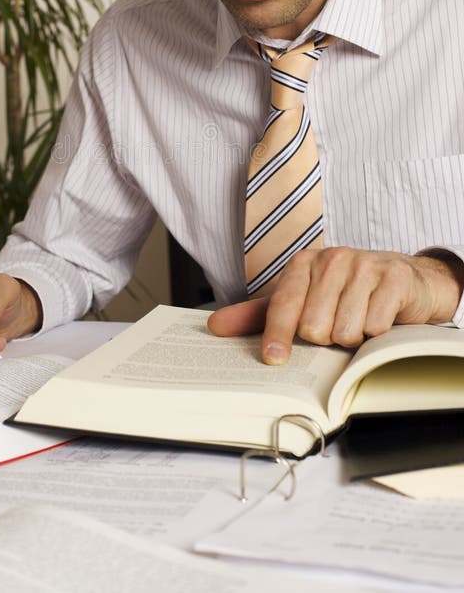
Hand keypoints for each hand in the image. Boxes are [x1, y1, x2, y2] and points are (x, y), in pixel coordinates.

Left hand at [208, 247, 463, 364]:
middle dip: (326, 339)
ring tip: (357, 324)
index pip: (283, 305)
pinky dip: (376, 333)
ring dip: (352, 339)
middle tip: (336, 328)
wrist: (403, 279)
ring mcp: (364, 265)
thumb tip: (214, 326)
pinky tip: (378, 320)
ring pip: (345, 330)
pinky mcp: (393, 277)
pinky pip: (375, 325)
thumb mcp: (300, 301)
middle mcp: (332, 259)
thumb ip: (258, 315)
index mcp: (303, 263)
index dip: (278, 336)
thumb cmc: (345, 293)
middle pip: (314, 326)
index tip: (274, 359)